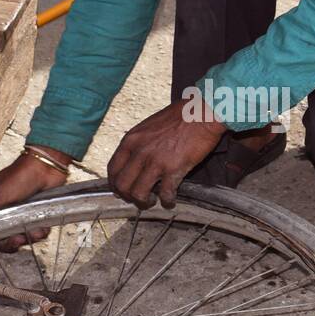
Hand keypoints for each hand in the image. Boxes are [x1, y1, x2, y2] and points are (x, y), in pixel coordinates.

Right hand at [0, 147, 70, 261]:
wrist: (47, 167)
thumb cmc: (19, 177)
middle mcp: (2, 215)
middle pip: (0, 241)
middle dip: (9, 243)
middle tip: (17, 240)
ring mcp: (19, 217)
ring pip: (19, 238)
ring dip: (28, 237)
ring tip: (34, 229)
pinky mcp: (35, 218)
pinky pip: (36, 234)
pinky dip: (40, 232)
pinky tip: (42, 226)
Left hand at [107, 100, 224, 208]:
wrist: (201, 113)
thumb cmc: (179, 116)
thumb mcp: (149, 126)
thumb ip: (139, 142)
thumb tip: (134, 159)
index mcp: (131, 140)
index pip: (113, 169)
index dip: (115, 184)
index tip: (122, 190)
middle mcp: (139, 152)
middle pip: (122, 185)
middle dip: (128, 196)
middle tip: (137, 198)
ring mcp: (155, 161)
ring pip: (138, 193)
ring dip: (144, 202)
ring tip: (152, 201)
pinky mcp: (174, 169)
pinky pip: (165, 193)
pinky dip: (167, 201)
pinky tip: (170, 200)